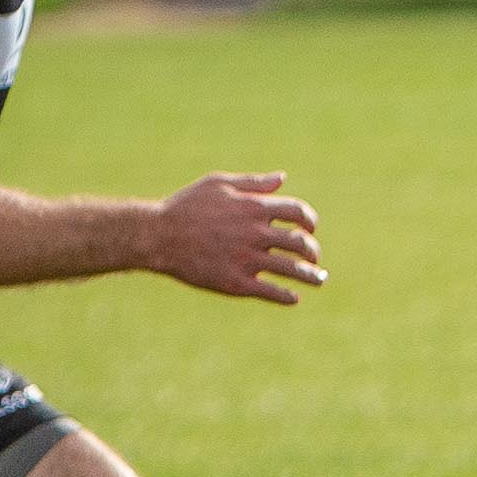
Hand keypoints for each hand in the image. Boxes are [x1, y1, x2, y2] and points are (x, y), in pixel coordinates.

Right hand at [154, 171, 324, 302]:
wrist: (157, 236)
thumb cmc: (186, 206)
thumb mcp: (218, 184)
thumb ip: (254, 183)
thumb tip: (282, 178)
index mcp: (253, 208)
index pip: (298, 212)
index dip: (310, 220)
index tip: (311, 229)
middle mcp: (255, 233)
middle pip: (300, 243)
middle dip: (313, 251)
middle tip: (314, 258)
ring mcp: (246, 259)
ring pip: (291, 269)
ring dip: (310, 276)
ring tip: (318, 280)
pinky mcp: (235, 282)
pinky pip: (270, 291)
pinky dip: (286, 296)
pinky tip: (293, 298)